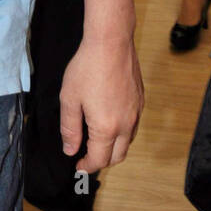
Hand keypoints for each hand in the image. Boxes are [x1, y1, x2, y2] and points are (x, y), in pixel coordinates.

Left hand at [59, 37, 143, 173]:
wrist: (111, 43)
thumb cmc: (87, 69)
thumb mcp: (70, 99)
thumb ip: (70, 128)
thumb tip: (71, 150)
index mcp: (106, 128)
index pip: (99, 159)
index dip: (87, 166)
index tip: (77, 167)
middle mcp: (126, 125)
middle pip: (117, 156)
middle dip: (102, 162)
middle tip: (86, 158)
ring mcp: (136, 113)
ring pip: (127, 142)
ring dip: (113, 148)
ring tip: (97, 142)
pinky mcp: (140, 101)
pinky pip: (133, 127)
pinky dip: (122, 134)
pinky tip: (109, 123)